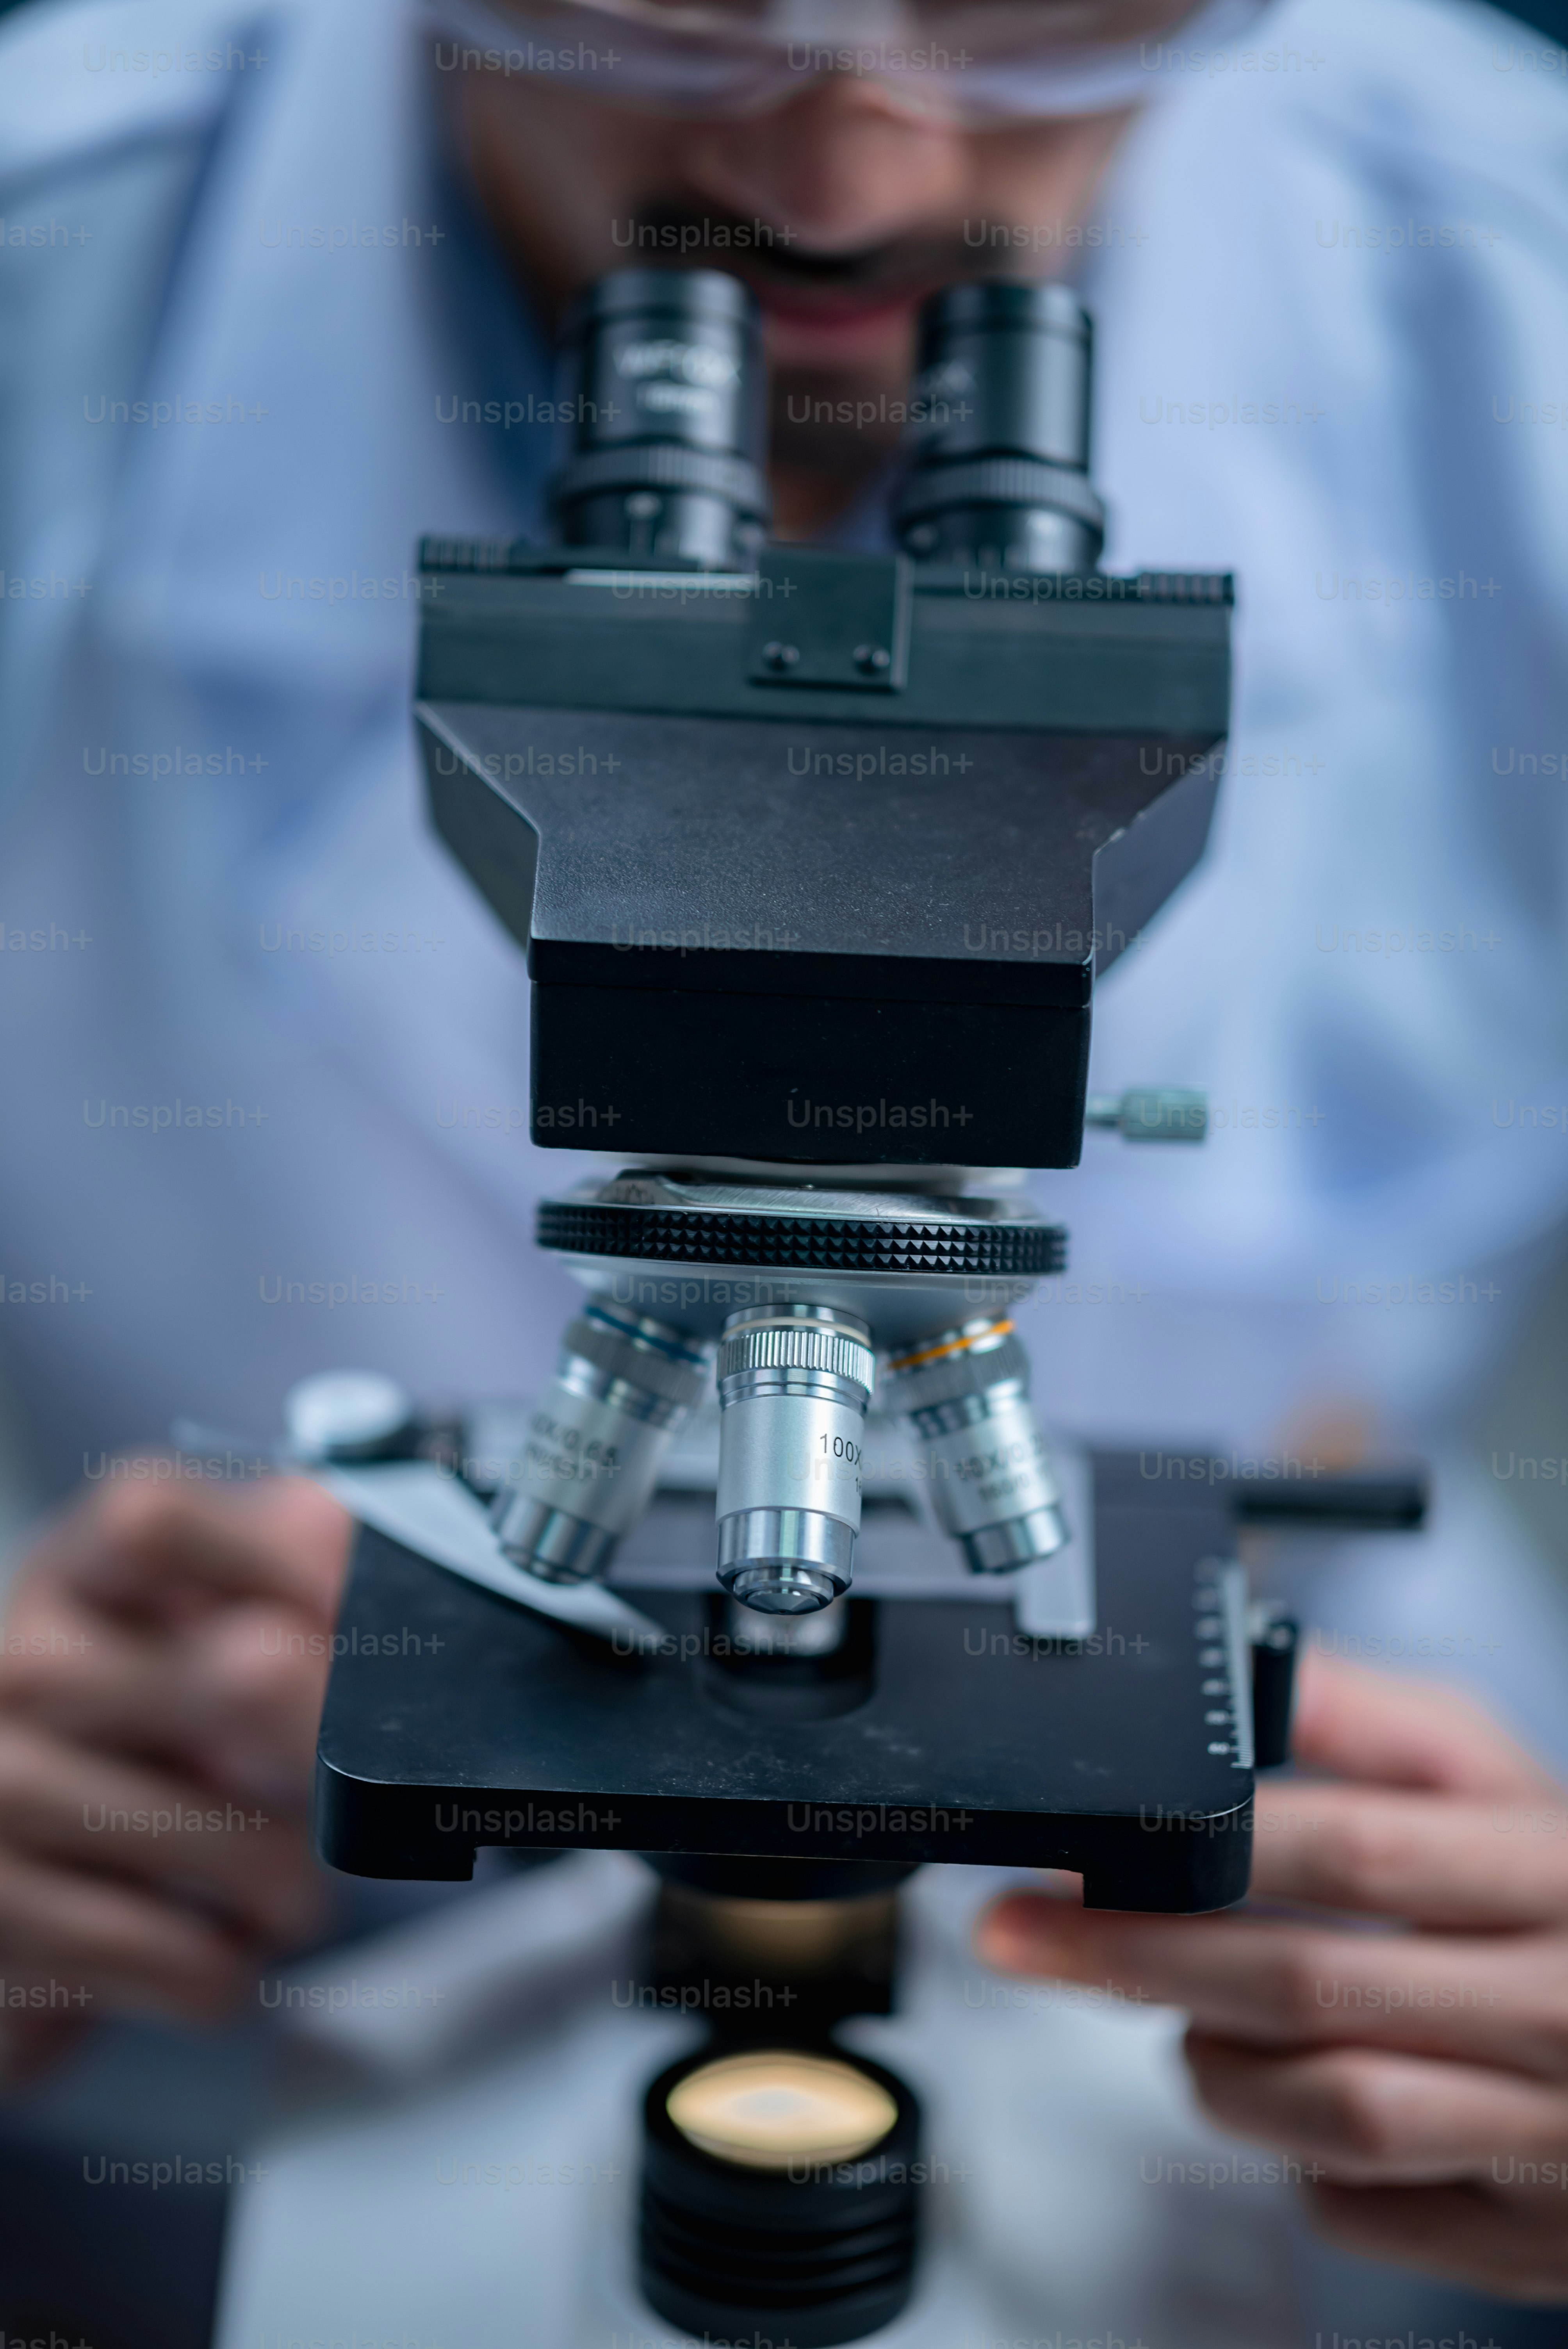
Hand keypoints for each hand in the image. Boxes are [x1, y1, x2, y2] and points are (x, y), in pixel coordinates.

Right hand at [0, 1475, 351, 2075]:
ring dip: (294, 1884)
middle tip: (354, 1783)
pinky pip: (189, 1962)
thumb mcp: (188, 1615)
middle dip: (342, 1745)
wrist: (10, 1867)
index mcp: (81, 1572)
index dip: (287, 1561)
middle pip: (253, 1674)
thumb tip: (360, 1546)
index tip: (350, 1621)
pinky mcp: (2, 1924)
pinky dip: (228, 1967)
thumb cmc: (130, 1723)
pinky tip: (207, 1937)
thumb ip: (278, 1556)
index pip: (158, 1518)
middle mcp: (24, 1665)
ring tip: (281, 1882)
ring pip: (241, 1844)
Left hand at [977, 1654, 1567, 2303]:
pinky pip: (1366, 2213)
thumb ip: (1367, 1718)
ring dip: (1216, 2069)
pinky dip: (1296, 2165)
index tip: (1074, 1854)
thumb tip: (1238, 1661)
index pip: (1356, 1853)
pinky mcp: (1527, 2239)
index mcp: (1552, 1873)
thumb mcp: (1493, 1780)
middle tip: (1025, 1937)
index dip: (1199, 1849)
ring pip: (1330, 2118)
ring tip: (1179, 2020)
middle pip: (1309, 1989)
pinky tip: (1281, 2104)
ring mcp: (1548, 2137)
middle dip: (1135, 1959)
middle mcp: (1558, 2006)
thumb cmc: (1566, 1892)